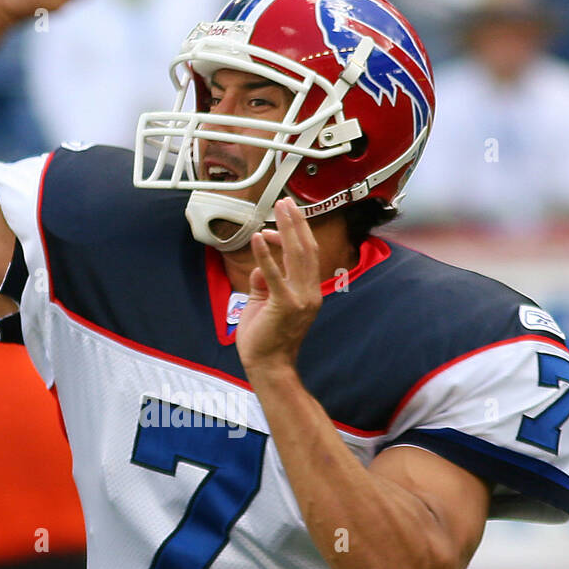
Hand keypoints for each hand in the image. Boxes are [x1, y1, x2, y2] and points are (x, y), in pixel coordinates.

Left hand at [235, 198, 321, 375]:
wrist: (269, 367)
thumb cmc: (266, 339)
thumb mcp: (264, 304)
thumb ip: (264, 283)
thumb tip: (258, 267)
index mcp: (309, 292)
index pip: (307, 255)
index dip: (296, 234)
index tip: (279, 223)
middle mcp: (310, 292)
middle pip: (306, 248)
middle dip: (296, 222)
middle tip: (286, 201)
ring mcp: (300, 299)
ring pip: (297, 256)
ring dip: (287, 229)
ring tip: (279, 209)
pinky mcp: (284, 305)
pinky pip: (274, 275)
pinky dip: (266, 255)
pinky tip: (259, 237)